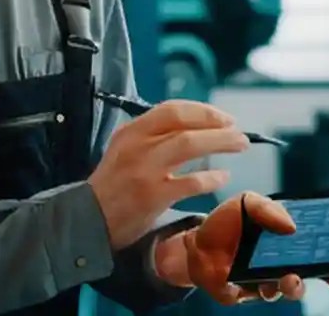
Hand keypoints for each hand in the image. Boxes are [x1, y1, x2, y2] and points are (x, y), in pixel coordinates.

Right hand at [88, 100, 249, 249]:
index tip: (223, 117)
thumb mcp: (125, 149)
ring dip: (220, 143)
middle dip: (217, 125)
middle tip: (238, 132)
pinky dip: (211, 177)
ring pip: (189, 145)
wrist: (89, 218)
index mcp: (132, 131)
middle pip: (185, 124)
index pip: (172, 109)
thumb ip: (153, 136)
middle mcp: (138, 145)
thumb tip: (195, 126)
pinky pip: (191, 182)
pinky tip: (222, 177)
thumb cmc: (112, 184)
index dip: (202, 111)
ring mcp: (145, 170)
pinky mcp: (153, 196)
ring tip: (239, 145)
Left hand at [169, 192, 328, 304]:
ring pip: (285, 291)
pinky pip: (252, 297)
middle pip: (311, 276)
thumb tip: (291, 225)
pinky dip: (254, 290)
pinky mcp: (241, 294)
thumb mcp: (246, 202)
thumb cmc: (226, 222)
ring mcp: (262, 282)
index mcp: (286, 244)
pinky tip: (248, 282)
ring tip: (288, 279)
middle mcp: (279, 266)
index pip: (318, 253)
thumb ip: (267, 208)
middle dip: (326, 279)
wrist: (193, 240)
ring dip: (292, 287)